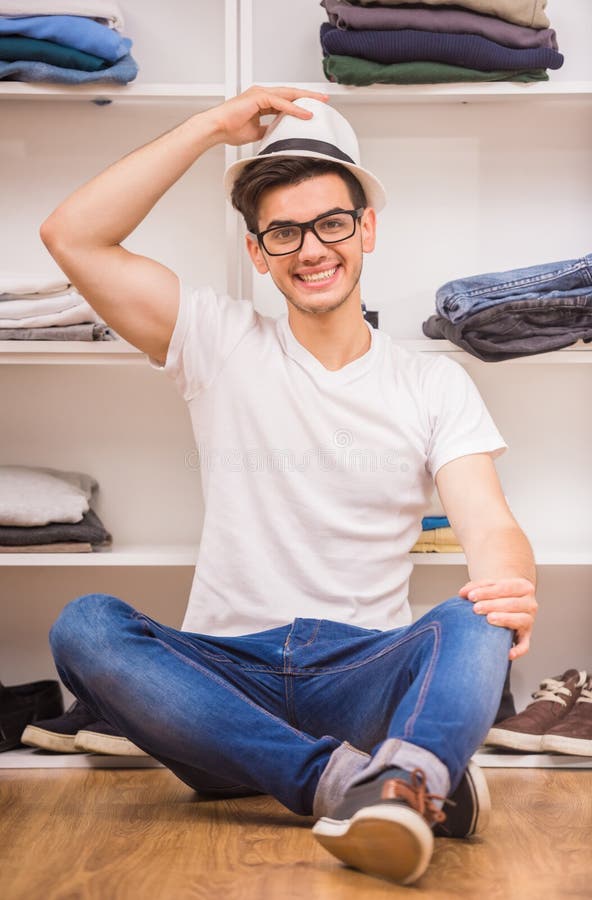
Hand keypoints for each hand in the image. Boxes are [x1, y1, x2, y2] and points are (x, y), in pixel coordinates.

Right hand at [205, 85, 329, 146]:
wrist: (216, 128)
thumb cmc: (229, 129)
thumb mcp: (256, 132)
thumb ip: (268, 129)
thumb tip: (278, 134)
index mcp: (260, 101)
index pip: (285, 100)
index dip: (300, 103)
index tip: (313, 108)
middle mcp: (261, 94)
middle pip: (289, 93)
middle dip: (308, 96)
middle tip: (323, 100)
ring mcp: (260, 94)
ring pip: (287, 94)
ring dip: (305, 99)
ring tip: (319, 103)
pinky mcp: (258, 97)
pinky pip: (280, 102)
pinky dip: (294, 108)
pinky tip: (305, 113)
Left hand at [458, 577, 536, 660]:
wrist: (510, 603)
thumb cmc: (498, 594)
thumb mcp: (491, 587)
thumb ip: (477, 588)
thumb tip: (463, 593)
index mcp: (523, 587)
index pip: (505, 587)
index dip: (487, 591)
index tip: (471, 596)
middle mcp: (530, 603)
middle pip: (512, 603)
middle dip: (492, 605)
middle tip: (476, 609)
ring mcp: (529, 620)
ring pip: (520, 620)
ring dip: (504, 619)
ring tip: (489, 619)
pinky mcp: (526, 636)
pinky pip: (525, 645)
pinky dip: (518, 650)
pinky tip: (508, 653)